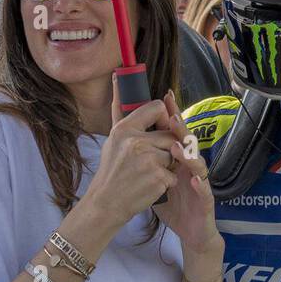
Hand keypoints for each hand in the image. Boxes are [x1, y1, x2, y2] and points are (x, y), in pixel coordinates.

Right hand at [81, 97, 182, 227]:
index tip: (160, 127)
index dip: (163, 117)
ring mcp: (148, 160)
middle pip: (171, 134)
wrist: (106, 204)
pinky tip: (150, 185)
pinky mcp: (158, 178)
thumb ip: (120, 111)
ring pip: (175, 155)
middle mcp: (136, 142)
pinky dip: (166, 182)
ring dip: (168, 165)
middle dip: (167, 147)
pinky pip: (174, 174)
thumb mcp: (112, 139)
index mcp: (125, 129)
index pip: (157, 108)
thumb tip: (117, 77)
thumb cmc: (111, 171)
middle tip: (153, 158)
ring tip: (149, 173)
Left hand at [154, 92, 220, 270]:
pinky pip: (203, 190)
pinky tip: (192, 179)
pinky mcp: (205, 199)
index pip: (176, 132)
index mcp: (180, 159)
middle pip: (189, 142)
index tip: (165, 96)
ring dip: (189, 154)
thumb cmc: (174, 202)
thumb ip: (146, 159)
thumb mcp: (156, 179)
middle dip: (181, 128)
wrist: (191, 229)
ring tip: (178, 147)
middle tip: (172, 116)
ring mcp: (200, 181)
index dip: (172, 114)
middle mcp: (192, 166)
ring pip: (198, 164)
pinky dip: (199, 184)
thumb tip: (124, 138)